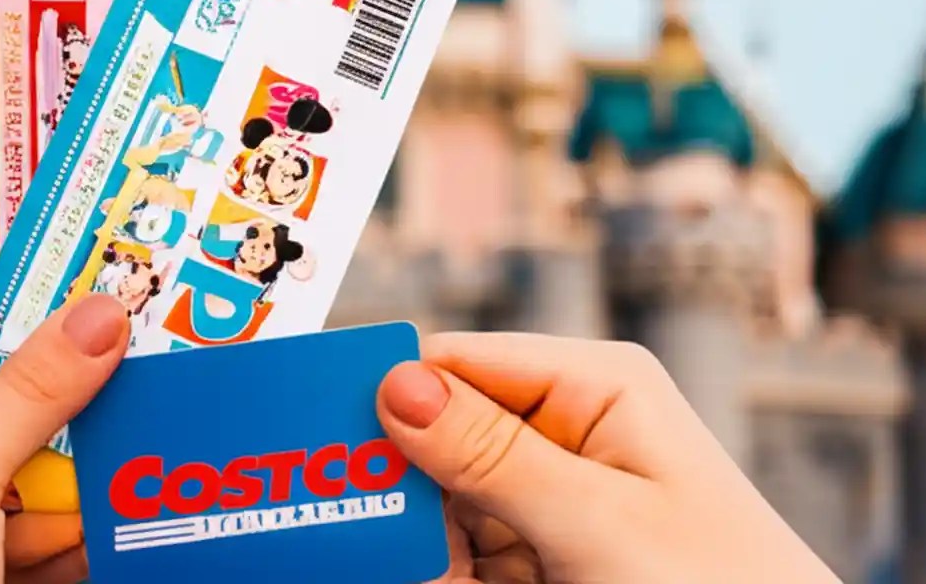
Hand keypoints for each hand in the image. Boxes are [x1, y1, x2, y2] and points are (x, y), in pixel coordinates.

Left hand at [0, 295, 129, 583]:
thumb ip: (29, 394)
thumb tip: (100, 313)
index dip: (2, 326)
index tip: (79, 288)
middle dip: (51, 407)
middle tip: (124, 354)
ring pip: (21, 467)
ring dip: (72, 469)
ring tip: (135, 428)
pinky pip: (36, 522)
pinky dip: (75, 522)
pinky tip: (118, 501)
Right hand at [378, 334, 838, 583]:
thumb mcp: (598, 519)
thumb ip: (492, 454)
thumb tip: (397, 385)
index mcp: (594, 384)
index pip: (457, 363)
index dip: (390, 398)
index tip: (328, 440)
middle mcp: (568, 427)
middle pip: (441, 436)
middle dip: (414, 490)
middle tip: (393, 530)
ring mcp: (554, 492)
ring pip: (445, 504)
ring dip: (436, 544)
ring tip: (456, 571)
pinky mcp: (545, 548)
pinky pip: (467, 549)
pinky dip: (457, 572)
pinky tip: (473, 581)